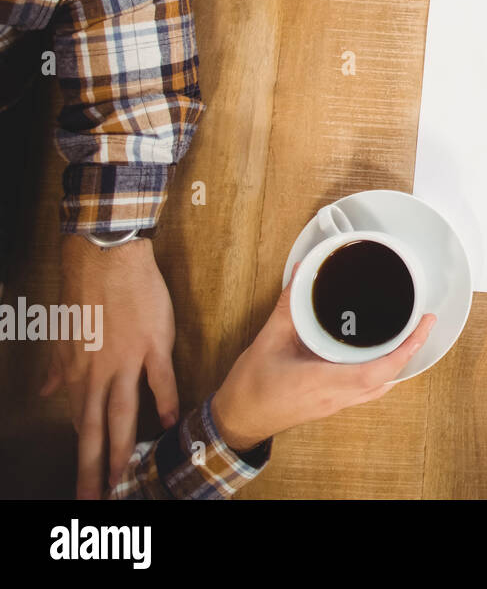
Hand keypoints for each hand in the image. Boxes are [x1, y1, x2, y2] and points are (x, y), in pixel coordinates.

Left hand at [42, 236, 178, 499]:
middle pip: (96, 429)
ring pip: (122, 413)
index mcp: (78, 371)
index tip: (86, 480)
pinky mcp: (152, 344)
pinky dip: (163, 402)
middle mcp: (98, 373)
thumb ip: (58, 367)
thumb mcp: (65, 332)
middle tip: (95, 498)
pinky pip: (158, 379)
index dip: (84, 454)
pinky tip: (168, 423)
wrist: (106, 258)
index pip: (81, 423)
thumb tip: (47, 392)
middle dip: (94, 468)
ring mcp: (126, 360)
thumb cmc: (87, 291)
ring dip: (122, 448)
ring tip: (123, 477)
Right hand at [210, 265, 436, 450]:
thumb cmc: (250, 387)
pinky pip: (367, 391)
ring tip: (408, 335)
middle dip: (410, 351)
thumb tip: (302, 271)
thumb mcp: (268, 340)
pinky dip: (381, 373)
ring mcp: (335, 404)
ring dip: (397, 364)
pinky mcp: (332, 405)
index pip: (377, 370)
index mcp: (323, 381)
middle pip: (387, 378)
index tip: (424, 324)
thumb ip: (288, 305)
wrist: (237, 420)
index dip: (406, 348)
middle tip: (422, 322)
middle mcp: (336, 397)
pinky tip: (380, 357)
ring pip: (379, 387)